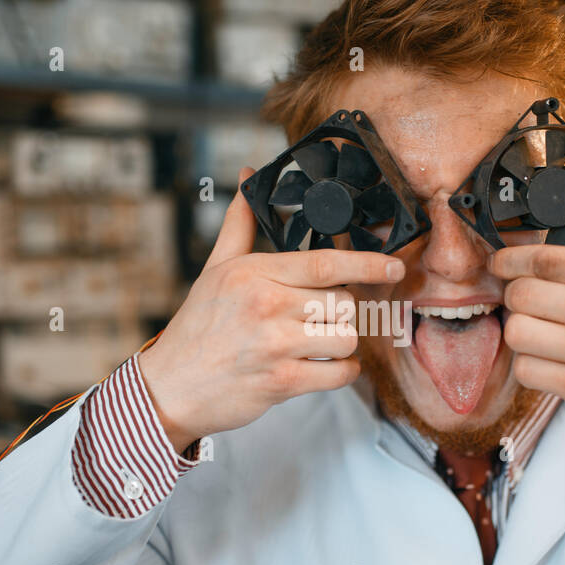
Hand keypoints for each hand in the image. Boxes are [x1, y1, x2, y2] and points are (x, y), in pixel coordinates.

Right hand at [138, 167, 405, 452]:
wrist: (171, 387)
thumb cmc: (198, 328)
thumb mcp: (215, 269)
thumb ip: (240, 225)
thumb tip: (247, 176)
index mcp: (254, 273)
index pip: (324, 263)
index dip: (367, 262)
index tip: (394, 265)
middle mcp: (266, 305)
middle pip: (343, 302)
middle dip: (341, 311)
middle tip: (318, 318)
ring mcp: (275, 345)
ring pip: (347, 337)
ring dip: (341, 343)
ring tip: (317, 344)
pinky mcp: (282, 383)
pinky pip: (339, 373)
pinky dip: (341, 371)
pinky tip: (323, 366)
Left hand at [488, 173, 564, 446]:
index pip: (547, 259)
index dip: (512, 259)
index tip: (501, 262)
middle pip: (523, 293)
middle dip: (514, 295)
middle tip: (523, 299)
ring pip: (518, 332)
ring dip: (519, 331)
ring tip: (535, 329)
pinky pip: (528, 371)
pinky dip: (530, 366)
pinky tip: (546, 359)